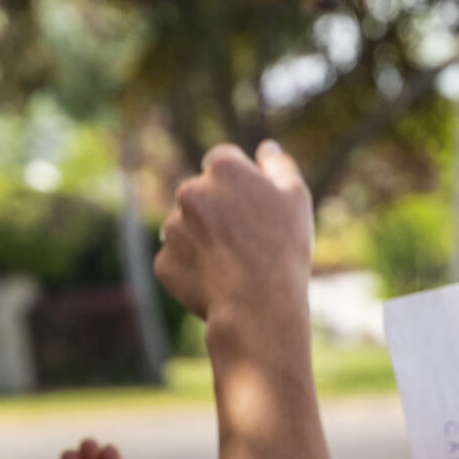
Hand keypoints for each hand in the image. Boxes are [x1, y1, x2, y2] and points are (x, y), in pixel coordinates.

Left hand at [155, 141, 314, 323]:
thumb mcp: (296, 201)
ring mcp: (172, 227)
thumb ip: (280, 167)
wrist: (258, 309)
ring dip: (204, 241)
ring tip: (233, 267)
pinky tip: (217, 283)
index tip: (251, 210)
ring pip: (187, 229)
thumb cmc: (283, 251)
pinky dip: (194, 270)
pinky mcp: (163, 261)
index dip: (238, 186)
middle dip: (216, 213)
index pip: (222, 162)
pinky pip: (178, 261)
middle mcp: (189, 190)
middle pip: (200, 195)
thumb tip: (267, 149)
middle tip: (245, 243)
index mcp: (223, 168)